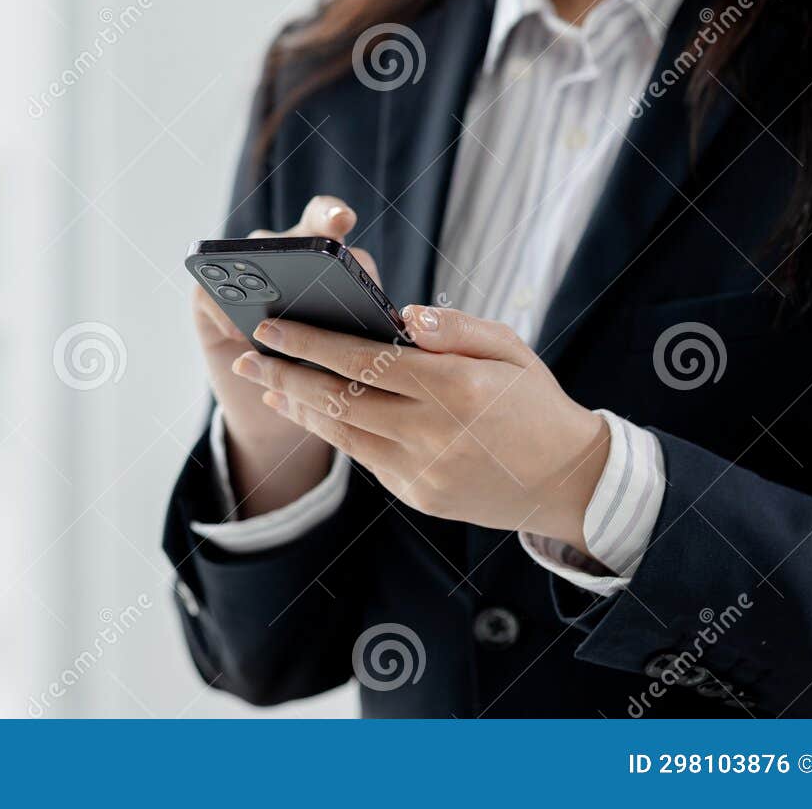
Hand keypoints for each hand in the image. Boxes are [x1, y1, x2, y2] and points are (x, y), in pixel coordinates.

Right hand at [191, 195, 384, 517]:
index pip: (327, 218)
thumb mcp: (358, 350)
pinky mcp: (208, 300)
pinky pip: (212, 294)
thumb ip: (369, 326)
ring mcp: (241, 274)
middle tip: (306, 257)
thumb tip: (383, 322)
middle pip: (286, 237)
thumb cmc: (332, 373)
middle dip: (298, 247)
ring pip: (247, 260)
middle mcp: (279, 255)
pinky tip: (238, 333)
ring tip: (272, 309)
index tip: (342, 221)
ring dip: (260, 282)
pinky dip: (226, 313)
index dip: (331, 214)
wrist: (287, 411)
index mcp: (324, 257)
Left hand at [228, 302, 609, 552]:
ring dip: (296, 407)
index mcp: (454, 385)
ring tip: (264, 384)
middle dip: (283, 376)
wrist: (569, 481)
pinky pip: (364, 458)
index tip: (270, 327)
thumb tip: (402, 315)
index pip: (363, 359)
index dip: (310, 343)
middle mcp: (432, 432)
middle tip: (242, 358)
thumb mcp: (509, 346)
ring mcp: (422, 470)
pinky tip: (308, 413)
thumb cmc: (534, 401)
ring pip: (341, 434)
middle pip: (338, 400)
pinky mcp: (417, 496)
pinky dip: (331, 433)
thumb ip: (455, 327)